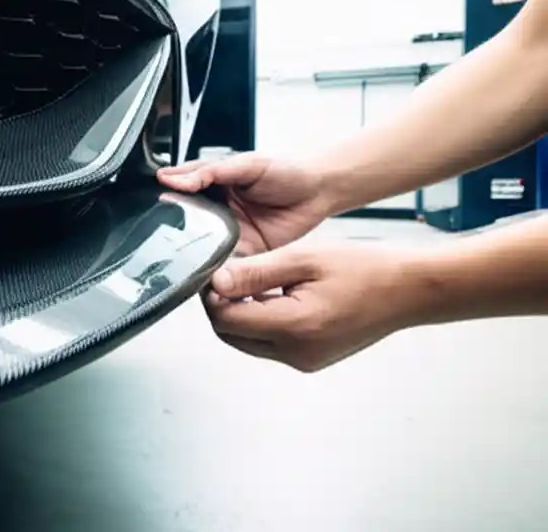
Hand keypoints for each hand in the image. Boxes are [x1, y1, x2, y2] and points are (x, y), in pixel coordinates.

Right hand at [157, 153, 331, 254]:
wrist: (321, 190)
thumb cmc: (287, 170)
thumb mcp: (245, 164)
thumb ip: (210, 172)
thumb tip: (173, 179)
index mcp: (212, 185)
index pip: (180, 194)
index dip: (166, 202)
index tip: (152, 209)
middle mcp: (217, 210)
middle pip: (187, 224)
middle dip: (175, 232)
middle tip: (163, 237)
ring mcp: (230, 232)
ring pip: (203, 245)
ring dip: (194, 252)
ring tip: (182, 257)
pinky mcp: (247, 252)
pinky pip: (227, 263)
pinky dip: (218, 267)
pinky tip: (208, 269)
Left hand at [202, 242, 422, 371]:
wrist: (408, 290)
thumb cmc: (364, 269)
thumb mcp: (304, 259)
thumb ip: (256, 272)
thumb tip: (217, 282)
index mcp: (294, 328)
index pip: (226, 320)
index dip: (213, 295)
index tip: (217, 271)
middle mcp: (296, 353)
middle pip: (232, 335)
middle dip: (223, 306)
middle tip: (232, 274)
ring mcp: (304, 361)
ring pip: (248, 342)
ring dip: (242, 315)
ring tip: (258, 281)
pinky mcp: (311, 360)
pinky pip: (270, 345)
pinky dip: (263, 322)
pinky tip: (276, 296)